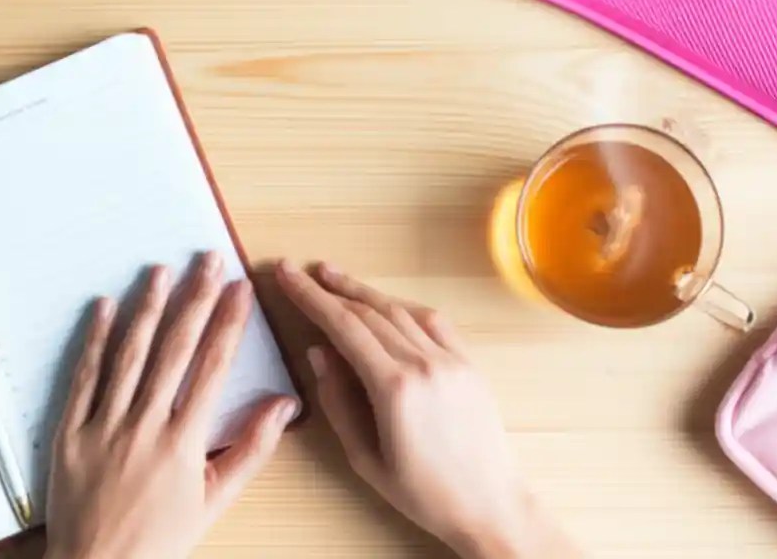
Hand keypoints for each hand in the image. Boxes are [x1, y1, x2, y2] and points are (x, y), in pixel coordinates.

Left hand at [46, 252, 296, 558]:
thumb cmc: (159, 540)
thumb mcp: (215, 502)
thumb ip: (251, 450)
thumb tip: (285, 406)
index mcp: (184, 442)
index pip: (213, 367)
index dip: (229, 323)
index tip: (241, 289)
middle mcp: (145, 426)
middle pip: (174, 349)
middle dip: (195, 299)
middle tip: (208, 260)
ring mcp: (104, 426)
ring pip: (129, 355)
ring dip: (147, 308)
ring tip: (161, 270)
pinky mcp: (70, 433)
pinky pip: (84, 378)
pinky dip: (95, 341)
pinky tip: (105, 307)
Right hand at [277, 260, 580, 558]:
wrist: (489, 504)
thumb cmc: (424, 493)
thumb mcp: (364, 457)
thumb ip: (338, 401)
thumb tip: (319, 352)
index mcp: (395, 388)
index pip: (344, 326)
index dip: (311, 297)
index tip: (288, 276)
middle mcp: (425, 363)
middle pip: (368, 312)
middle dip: (329, 289)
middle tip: (300, 273)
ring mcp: (450, 359)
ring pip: (399, 310)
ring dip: (363, 291)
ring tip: (333, 277)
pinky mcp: (468, 363)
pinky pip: (431, 322)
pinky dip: (402, 306)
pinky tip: (383, 302)